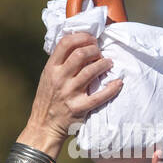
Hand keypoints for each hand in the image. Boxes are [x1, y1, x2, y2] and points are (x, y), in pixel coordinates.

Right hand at [22, 31, 122, 153]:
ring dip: (104, 64)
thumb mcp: (48, 76)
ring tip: (109, 63)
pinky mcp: (79, 108)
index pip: (66, 43)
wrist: (44, 125)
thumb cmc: (49, 98)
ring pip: (90, 71)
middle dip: (95, 50)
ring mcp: (69, 93)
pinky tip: (118, 82)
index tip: (91, 39)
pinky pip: (99, 96)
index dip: (82, 37)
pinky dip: (111, 88)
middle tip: (100, 53)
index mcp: (51, 68)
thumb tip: (80, 44)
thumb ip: (60, 62)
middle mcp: (59, 78)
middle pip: (80, 54)